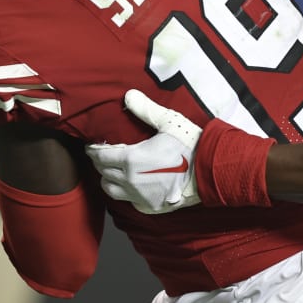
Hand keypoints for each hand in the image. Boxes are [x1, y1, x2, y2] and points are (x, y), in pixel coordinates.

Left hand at [86, 90, 201, 213]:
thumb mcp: (169, 122)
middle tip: (103, 155)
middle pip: (103, 173)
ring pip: (111, 190)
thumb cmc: (190, 145)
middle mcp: (131, 180)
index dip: (93, 150)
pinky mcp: (150, 207)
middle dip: (100, 163)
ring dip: (109, 180)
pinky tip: (132, 184)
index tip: (92, 145)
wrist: (210, 171)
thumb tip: (128, 95)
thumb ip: (146, 110)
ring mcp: (139, 196)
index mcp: (131, 159)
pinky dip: (126, 192)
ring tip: (114, 171)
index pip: (101, 156)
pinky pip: (128, 201)